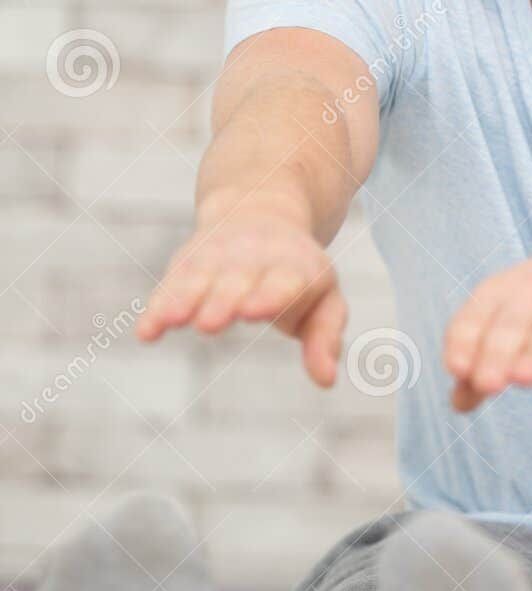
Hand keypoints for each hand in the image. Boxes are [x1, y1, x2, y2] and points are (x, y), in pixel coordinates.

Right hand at [136, 200, 348, 386]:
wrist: (260, 209)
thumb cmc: (297, 273)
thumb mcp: (324, 299)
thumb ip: (324, 338)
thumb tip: (326, 381)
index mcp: (294, 268)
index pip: (282, 281)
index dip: (268, 295)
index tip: (252, 311)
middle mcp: (253, 259)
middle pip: (236, 281)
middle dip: (223, 300)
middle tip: (210, 324)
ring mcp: (217, 258)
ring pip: (200, 279)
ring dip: (185, 299)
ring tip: (173, 320)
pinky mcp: (187, 264)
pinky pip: (171, 285)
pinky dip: (159, 307)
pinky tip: (147, 332)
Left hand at [443, 225, 531, 412]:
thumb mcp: (504, 317)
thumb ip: (481, 361)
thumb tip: (458, 404)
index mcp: (498, 296)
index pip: (473, 320)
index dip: (463, 344)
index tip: (457, 369)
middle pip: (510, 329)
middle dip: (497, 355)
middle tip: (487, 384)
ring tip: (524, 378)